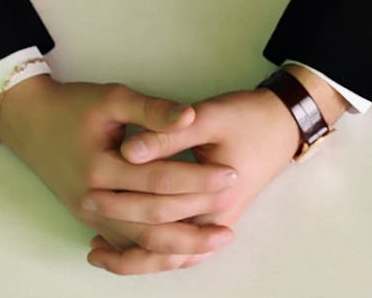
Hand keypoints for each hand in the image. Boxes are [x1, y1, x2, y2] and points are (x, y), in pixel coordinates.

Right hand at [0, 75, 238, 268]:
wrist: (29, 122)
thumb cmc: (72, 105)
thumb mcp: (111, 97)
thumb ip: (151, 110)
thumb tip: (189, 117)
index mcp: (99, 167)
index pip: (159, 180)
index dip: (198, 179)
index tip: (230, 174)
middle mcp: (93, 200)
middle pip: (154, 219)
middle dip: (197, 217)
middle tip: (233, 209)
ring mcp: (89, 216)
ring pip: (141, 242)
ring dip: (182, 245)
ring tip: (218, 239)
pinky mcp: (90, 221)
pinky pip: (126, 246)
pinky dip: (156, 251)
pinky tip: (184, 250)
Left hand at [84, 87, 302, 273]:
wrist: (285, 121)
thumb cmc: (249, 117)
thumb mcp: (208, 118)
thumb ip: (167, 134)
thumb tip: (127, 151)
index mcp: (216, 196)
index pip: (161, 217)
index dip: (121, 211)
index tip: (88, 201)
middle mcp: (218, 217)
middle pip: (165, 247)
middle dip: (123, 244)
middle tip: (87, 232)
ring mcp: (219, 219)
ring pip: (173, 254)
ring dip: (139, 256)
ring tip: (99, 250)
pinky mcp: (217, 213)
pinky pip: (183, 242)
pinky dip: (157, 249)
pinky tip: (133, 240)